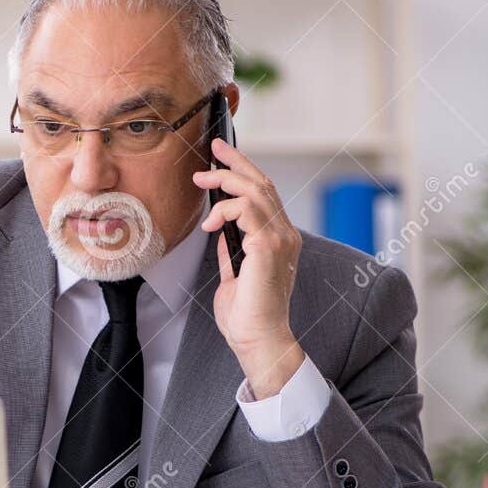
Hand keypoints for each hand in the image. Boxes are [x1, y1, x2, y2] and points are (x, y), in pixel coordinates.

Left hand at [194, 136, 304, 398]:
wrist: (257, 339)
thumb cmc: (246, 315)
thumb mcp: (234, 274)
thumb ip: (231, 250)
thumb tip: (219, 230)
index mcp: (278, 240)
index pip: (264, 194)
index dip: (244, 171)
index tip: (222, 156)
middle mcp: (284, 235)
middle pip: (263, 183)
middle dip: (236, 162)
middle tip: (214, 149)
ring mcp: (280, 239)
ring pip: (256, 191)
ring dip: (226, 181)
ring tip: (203, 180)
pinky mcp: (269, 247)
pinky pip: (248, 211)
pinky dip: (226, 209)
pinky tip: (211, 222)